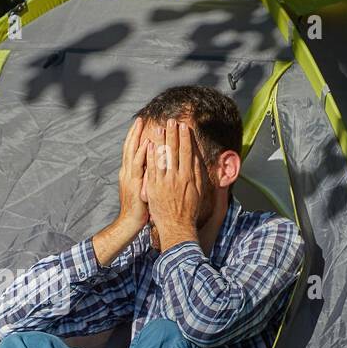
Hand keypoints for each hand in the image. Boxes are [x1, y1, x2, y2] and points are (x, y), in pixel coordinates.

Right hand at [92, 117, 148, 265]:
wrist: (130, 223)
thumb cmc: (139, 208)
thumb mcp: (141, 188)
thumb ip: (144, 176)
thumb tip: (152, 166)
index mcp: (128, 173)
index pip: (131, 151)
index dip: (134, 137)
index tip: (140, 124)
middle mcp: (126, 172)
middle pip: (129, 147)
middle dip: (134, 132)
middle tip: (139, 118)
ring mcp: (129, 177)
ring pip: (131, 152)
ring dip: (136, 137)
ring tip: (141, 124)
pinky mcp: (134, 184)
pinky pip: (138, 165)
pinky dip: (142, 153)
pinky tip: (147, 143)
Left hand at [146, 118, 207, 250]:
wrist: (177, 227)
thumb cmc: (188, 210)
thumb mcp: (198, 190)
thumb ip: (198, 173)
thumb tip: (197, 156)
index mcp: (190, 177)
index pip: (187, 153)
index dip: (185, 138)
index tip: (183, 127)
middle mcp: (177, 177)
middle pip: (175, 151)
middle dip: (172, 135)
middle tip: (170, 121)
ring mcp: (164, 182)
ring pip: (162, 157)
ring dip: (160, 141)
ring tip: (159, 128)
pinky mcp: (154, 188)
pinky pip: (151, 169)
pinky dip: (150, 156)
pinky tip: (148, 145)